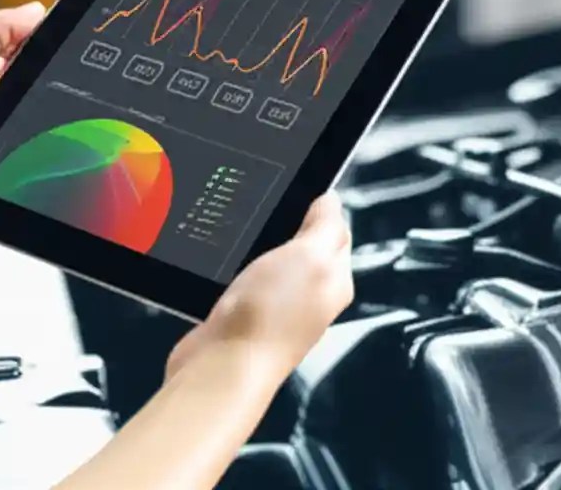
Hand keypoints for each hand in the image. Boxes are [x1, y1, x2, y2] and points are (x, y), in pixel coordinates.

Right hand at [166, 192, 352, 380]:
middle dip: (286, 226)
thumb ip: (326, 226)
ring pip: (271, 262)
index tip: (296, 193)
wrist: (222, 366)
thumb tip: (331, 200)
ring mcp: (277, 309)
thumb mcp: (311, 256)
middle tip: (266, 211)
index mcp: (335, 280)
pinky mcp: (244, 316)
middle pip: (303, 246)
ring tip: (244, 234)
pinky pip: (245, 281)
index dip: (318, 209)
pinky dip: (236, 267)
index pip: (337, 232)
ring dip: (258, 246)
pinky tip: (226, 261)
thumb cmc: (271, 316)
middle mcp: (310, 297)